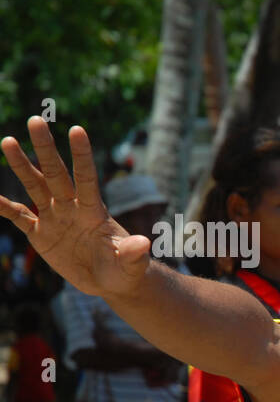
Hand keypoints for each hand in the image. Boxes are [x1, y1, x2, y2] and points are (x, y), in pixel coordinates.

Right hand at [0, 119, 152, 300]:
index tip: (78, 130)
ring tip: (8, 141)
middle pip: (56, 174)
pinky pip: (18, 216)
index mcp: (94, 211)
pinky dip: (3, 206)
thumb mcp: (131, 265)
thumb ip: (134, 254)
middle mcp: (72, 208)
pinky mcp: (40, 234)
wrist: (110, 281)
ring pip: (35, 186)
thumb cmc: (125, 270)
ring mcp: (54, 218)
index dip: (82, 156)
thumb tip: (144, 243)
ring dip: (22, 166)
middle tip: (36, 120)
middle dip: (46, 149)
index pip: (87, 178)